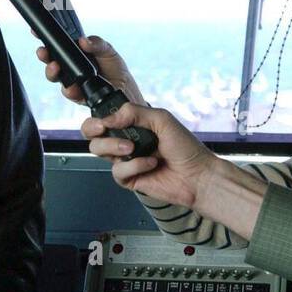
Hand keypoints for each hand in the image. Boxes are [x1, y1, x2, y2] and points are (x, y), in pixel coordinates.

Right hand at [35, 35, 147, 106]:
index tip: (36, 31)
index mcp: (76, 53)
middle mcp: (70, 67)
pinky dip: (69, 90)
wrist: (126, 91)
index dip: (46, 38)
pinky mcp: (77, 95)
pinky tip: (72, 87)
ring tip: (55, 67)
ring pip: (55, 77)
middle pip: (51, 60)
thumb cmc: (115, 69)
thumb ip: (97, 44)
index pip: (58, 44)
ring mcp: (71, 81)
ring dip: (51, 72)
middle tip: (43, 51)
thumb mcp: (108, 51)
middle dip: (44, 55)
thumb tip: (83, 41)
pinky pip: (68, 92)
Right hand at [82, 101, 220, 207]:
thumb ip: (134, 112)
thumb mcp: (162, 119)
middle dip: (94, 131)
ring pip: (100, 152)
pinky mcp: (130, 178)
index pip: (104, 118)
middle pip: (94, 135)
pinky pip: (117, 171)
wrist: (198, 175)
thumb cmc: (186, 148)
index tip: (102, 120)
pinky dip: (134, 166)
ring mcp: (127, 160)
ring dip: (114, 147)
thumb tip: (110, 118)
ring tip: (132, 148)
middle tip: (104, 129)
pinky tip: (150, 164)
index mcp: (134, 125)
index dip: (97, 119)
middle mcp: (127, 141)